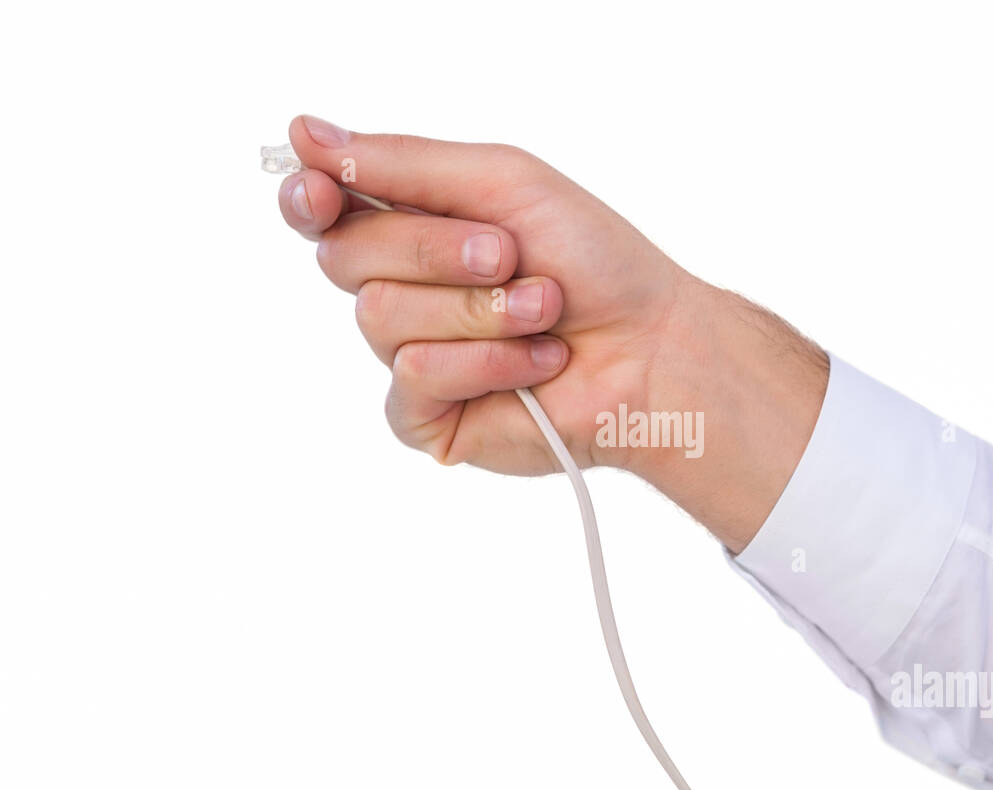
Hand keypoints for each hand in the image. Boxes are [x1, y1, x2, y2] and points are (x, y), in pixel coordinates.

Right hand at [277, 116, 827, 550]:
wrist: (653, 350)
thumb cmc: (596, 264)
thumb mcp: (505, 183)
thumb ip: (404, 163)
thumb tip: (305, 135)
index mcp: (415, 225)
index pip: (325, 210)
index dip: (310, 198)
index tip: (320, 191)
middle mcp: (403, 290)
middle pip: (346, 256)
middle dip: (435, 249)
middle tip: (509, 255)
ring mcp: (412, 356)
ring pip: (379, 316)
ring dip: (478, 308)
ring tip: (543, 312)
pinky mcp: (428, 417)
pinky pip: (413, 377)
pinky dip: (486, 362)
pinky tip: (537, 365)